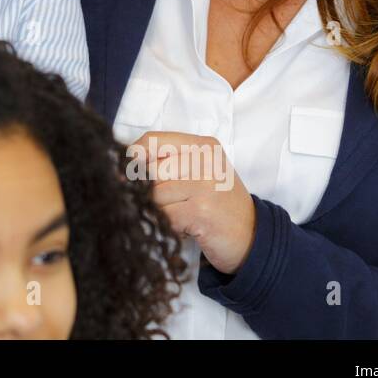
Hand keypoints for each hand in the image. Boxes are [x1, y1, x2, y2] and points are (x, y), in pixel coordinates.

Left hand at [126, 130, 256, 274]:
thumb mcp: (201, 172)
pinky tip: (187, 226)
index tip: (131, 174)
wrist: (253, 237)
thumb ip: (168, 162)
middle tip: (172, 203)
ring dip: (162, 211)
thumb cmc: (219, 203)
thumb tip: (123, 169)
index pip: (152, 140)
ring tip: (183, 214)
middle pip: (150, 171)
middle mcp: (205, 160)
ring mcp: (204, 185)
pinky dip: (170, 225)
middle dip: (151, 192)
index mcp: (203, 145)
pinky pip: (165, 216)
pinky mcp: (201, 211)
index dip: (135, 158)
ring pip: (154, 196)